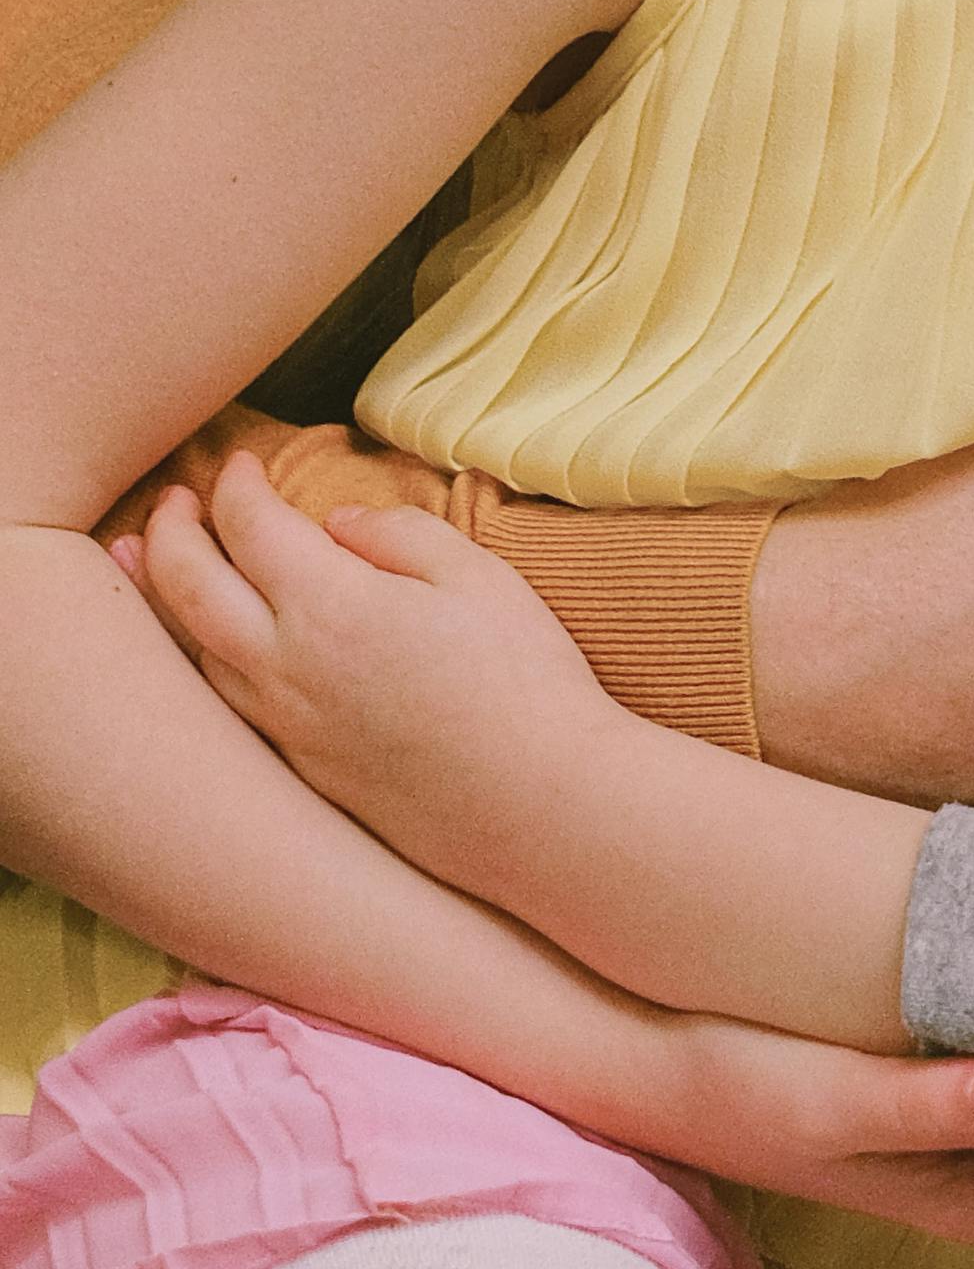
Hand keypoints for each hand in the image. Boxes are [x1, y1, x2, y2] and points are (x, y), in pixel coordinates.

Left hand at [137, 456, 615, 901]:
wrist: (536, 807)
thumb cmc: (524, 684)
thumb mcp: (479, 578)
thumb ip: (399, 535)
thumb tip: (338, 523)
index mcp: (330, 604)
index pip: (251, 525)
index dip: (237, 483)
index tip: (242, 461)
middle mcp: (285, 666)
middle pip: (189, 587)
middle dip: (169, 531)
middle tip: (172, 500)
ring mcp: (285, 725)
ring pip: (192, 652)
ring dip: (159, 598)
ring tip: (143, 565)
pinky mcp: (300, 770)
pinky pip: (224, 704)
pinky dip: (195, 660)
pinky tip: (203, 650)